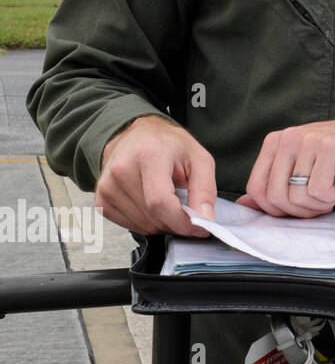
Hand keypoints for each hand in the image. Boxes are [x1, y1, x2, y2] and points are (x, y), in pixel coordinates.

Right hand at [97, 115, 216, 236]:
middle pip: (152, 216)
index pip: (160, 202)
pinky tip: (152, 206)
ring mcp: (107, 186)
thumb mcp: (199, 159)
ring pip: (141, 225)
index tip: (198, 228)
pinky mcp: (101, 199)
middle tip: (187, 212)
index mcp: (148, 155)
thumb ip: (205, 190)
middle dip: (175, 223)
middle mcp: (122, 170)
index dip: (181, 221)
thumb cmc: (169, 146)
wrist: (137, 136)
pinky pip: (128, 225)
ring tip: (169, 203)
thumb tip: (204, 220)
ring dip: (161, 223)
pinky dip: (146, 223)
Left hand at [238, 113, 334, 217]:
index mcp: (276, 142)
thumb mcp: (305, 170)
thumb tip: (243, 206)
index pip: (256, 188)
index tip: (300, 205)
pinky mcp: (328, 148)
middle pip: (275, 197)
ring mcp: (307, 140)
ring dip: (320, 204)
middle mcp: (287, 138)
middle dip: (300, 210)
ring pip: (296, 197)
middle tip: (322, 200)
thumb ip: (274, 185)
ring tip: (334, 189)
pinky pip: (318, 191)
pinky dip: (333, 196)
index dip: (276, 208)